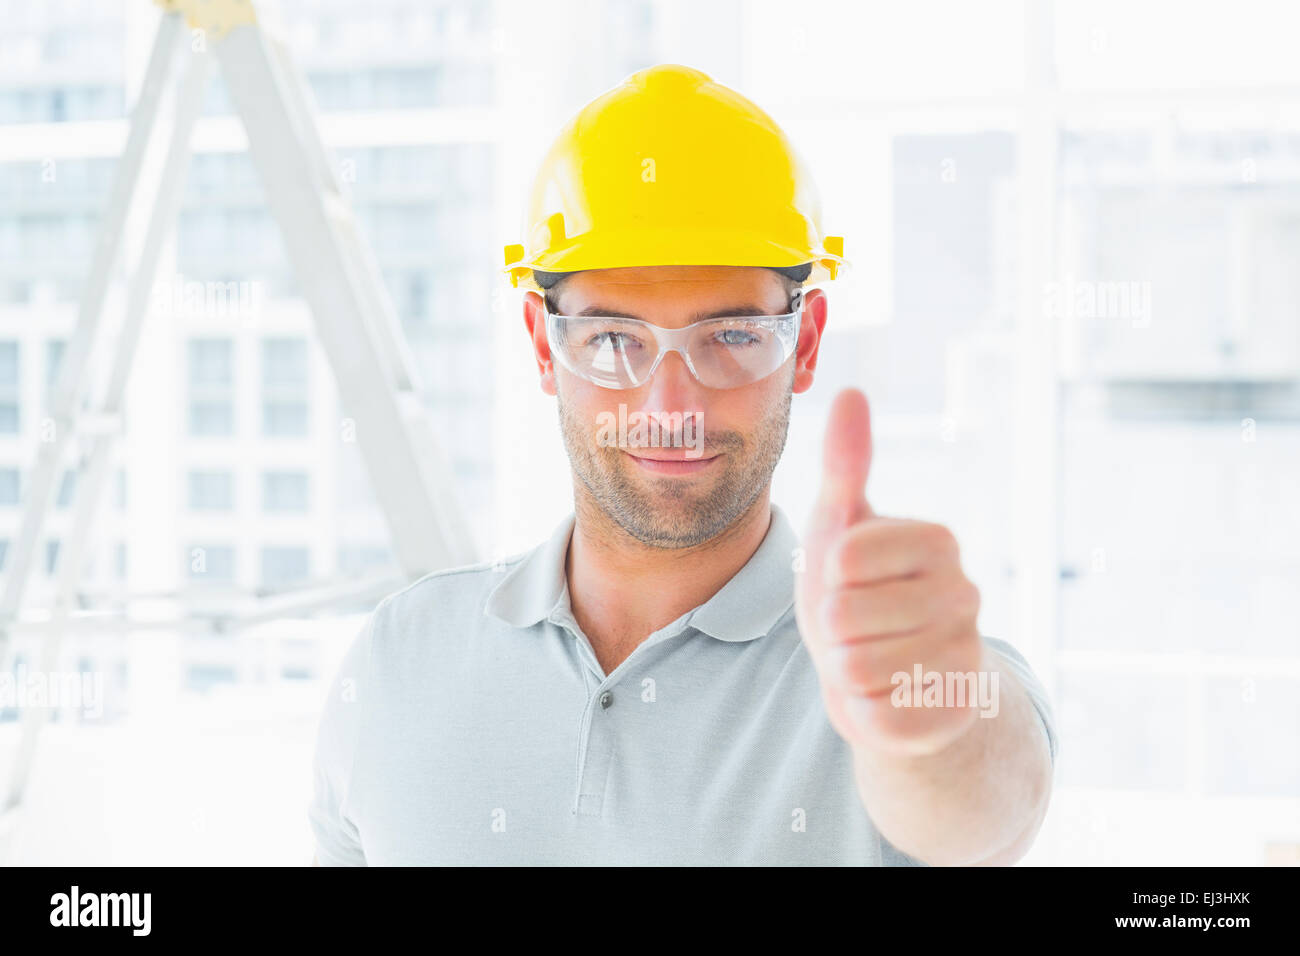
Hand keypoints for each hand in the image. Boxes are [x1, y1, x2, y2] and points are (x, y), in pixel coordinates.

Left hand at [794, 388, 985, 757]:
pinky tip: (883, 695)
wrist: (889, 673)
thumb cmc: (857, 590)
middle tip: (854, 626)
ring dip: (843, 670)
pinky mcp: (955, 715)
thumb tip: (851, 389)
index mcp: (938, 540)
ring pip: (856, 670)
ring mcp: (966, 657)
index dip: (827, 574)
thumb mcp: (842, 525)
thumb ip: (845, 463)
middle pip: (845, 616)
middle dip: (830, 627)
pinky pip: (877, 720)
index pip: (845, 557)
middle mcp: (966, 594)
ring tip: (866, 658)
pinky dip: (861, 712)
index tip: (847, 578)